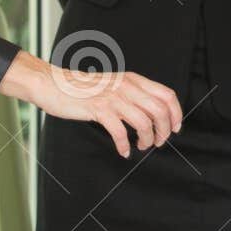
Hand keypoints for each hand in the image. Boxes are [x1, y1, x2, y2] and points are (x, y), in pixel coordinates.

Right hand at [0, 50, 182, 158]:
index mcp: (133, 79)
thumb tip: (150, 112)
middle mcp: (127, 86)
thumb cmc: (83, 88)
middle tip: (158, 142)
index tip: (175, 128)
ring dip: (147, 139)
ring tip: (140, 146)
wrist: (53, 83)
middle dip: (164, 131)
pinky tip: (123, 151)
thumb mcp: (114, 84)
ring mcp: (113, 97)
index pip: (167, 94)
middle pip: (160, 110)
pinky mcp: (98, 109)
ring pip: (144, 122)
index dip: (176, 114)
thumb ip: (132, 93)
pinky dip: (124, 145)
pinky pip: (120, 132)